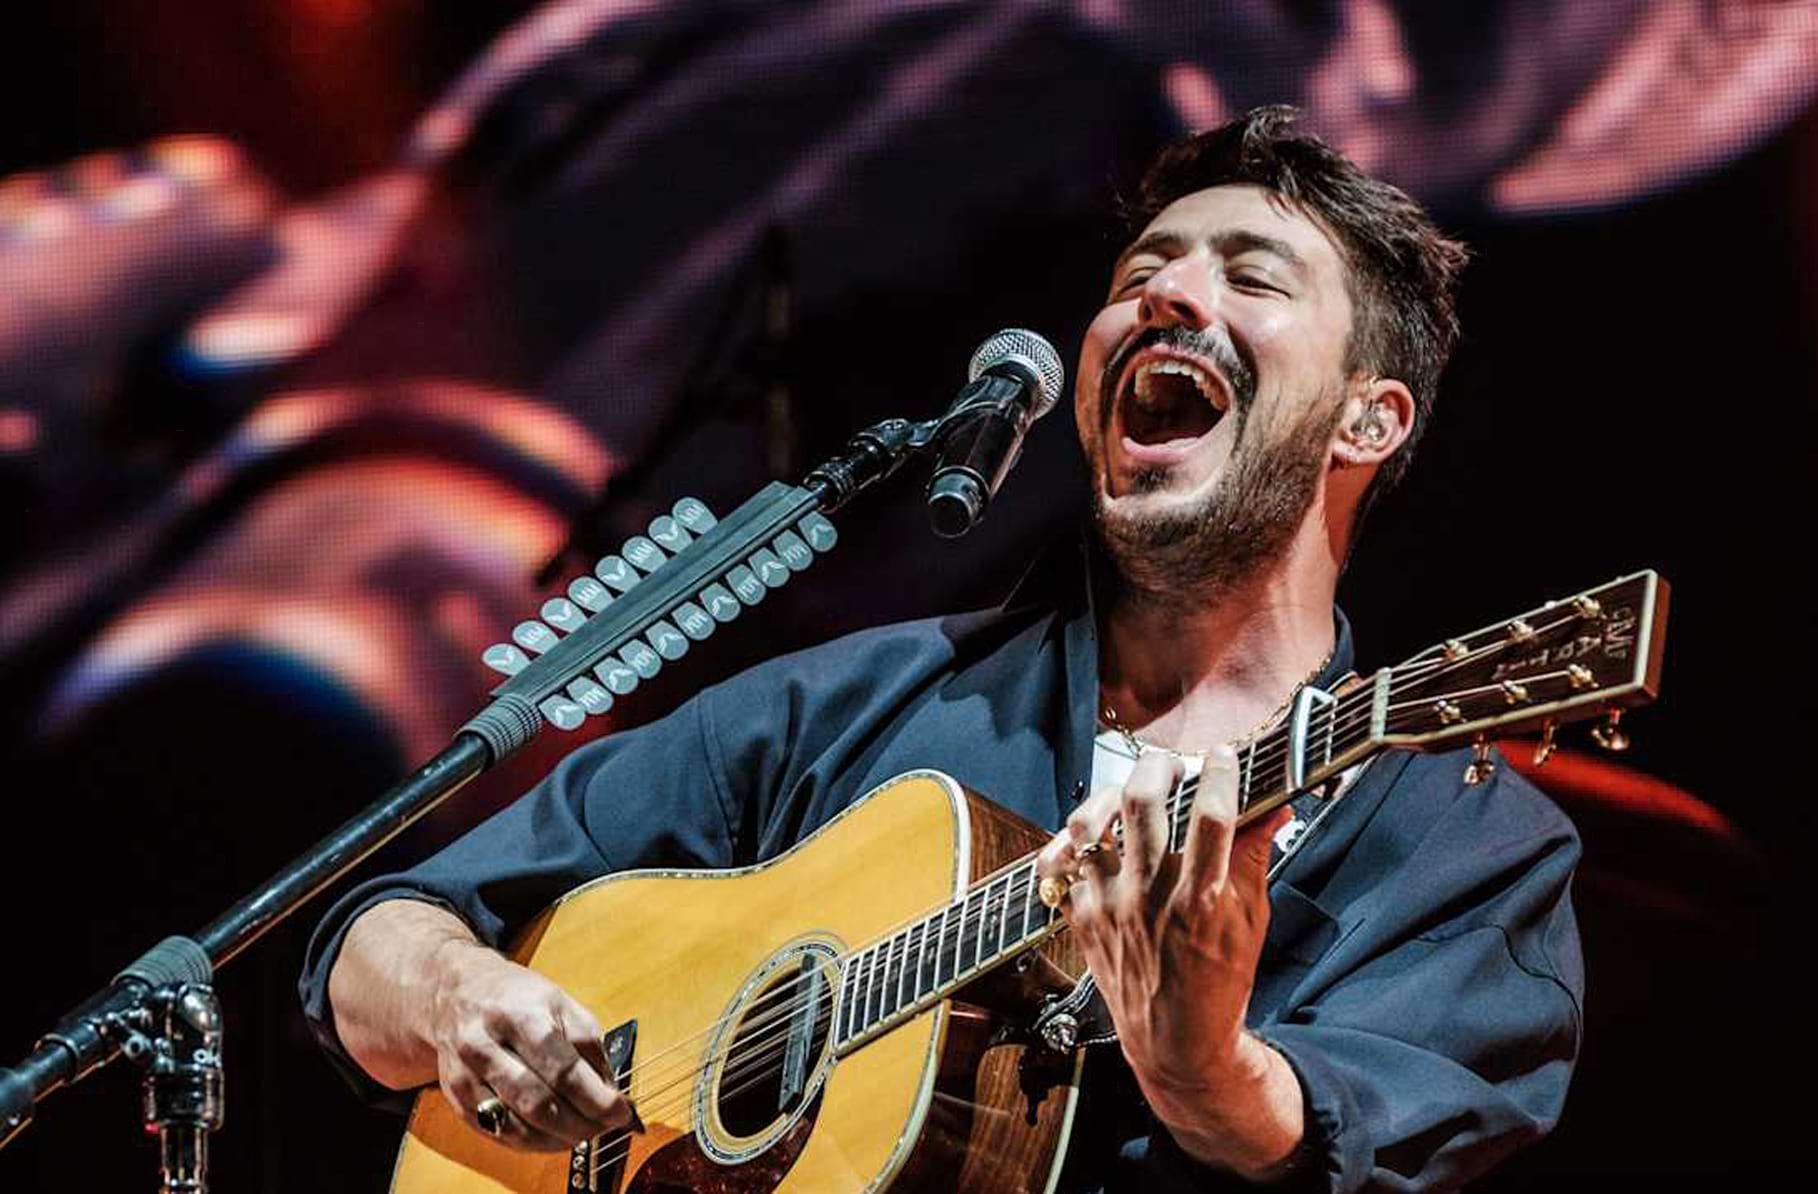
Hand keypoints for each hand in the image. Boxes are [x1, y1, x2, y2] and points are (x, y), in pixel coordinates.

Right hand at [424, 942, 632, 1151]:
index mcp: (518, 1015)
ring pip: (517, 1126)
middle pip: (538, 1104)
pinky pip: (499, 1134)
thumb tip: (610, 1090)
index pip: (563, 1069)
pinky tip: (554, 1134)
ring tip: (584, 1133)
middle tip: (606, 1127)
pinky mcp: (456, 1098)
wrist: (453, 993)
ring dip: (559, 1139)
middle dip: (580, 1124)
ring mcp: (464, 1075)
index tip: (623, 1113)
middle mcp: (485, 1046)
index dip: (597, 1099)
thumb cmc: (515, 997)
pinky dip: (533, 1142)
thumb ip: (587, 1044)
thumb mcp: (560, 1002)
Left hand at [1035, 747, 1291, 1128]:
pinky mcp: (1080, 916)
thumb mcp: (1251, 920)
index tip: (1224, 753)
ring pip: (1092, 822)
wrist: (1175, 1042)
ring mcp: (1108, 905)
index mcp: (1201, 900)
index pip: (1213, 815)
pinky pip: (1069, 860)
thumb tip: (1273, 806)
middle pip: (1141, 801)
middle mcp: (1149, 897)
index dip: (1221, 773)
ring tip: (1132, 790)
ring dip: (1112, 794)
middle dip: (1157, 765)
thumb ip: (1253, 857)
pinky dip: (1083, 841)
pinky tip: (1101, 835)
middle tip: (1172, 764)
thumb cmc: (1220, 980)